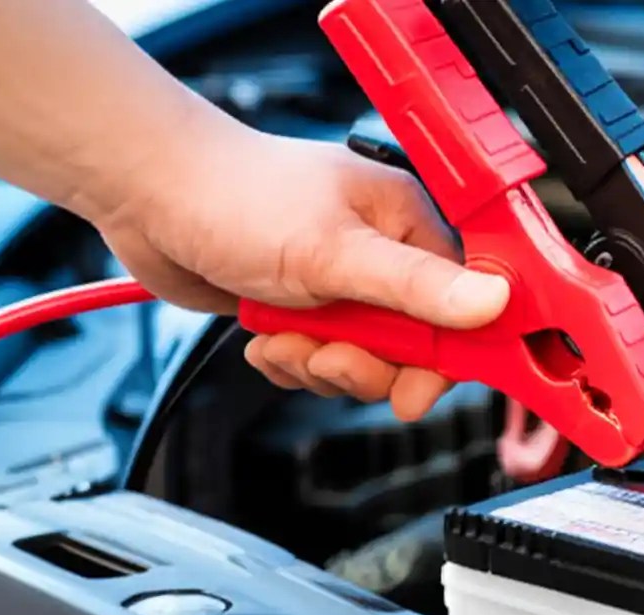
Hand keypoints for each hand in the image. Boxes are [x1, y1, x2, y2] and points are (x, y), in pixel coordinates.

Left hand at [94, 116, 508, 419]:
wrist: (151, 196)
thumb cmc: (237, 195)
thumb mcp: (334, 251)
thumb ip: (416, 286)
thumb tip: (493, 303)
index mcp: (408, 227)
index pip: (461, 308)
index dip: (445, 356)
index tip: (416, 389)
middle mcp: (382, 257)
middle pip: (411, 349)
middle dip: (364, 364)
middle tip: (329, 353)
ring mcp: (341, 286)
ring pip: (361, 363)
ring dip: (318, 364)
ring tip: (286, 337)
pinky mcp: (303, 309)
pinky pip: (318, 362)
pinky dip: (290, 361)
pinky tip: (267, 337)